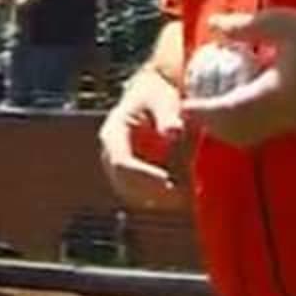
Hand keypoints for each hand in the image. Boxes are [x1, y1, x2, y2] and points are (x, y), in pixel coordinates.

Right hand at [96, 67, 183, 210]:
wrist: (153, 96)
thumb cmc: (159, 96)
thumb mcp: (164, 100)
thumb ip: (168, 115)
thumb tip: (173, 131)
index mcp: (113, 132)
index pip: (121, 162)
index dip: (143, 176)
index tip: (168, 182)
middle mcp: (110, 153)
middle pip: (124, 183)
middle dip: (151, 193)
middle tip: (181, 198)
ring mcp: (117, 167)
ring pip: (130, 193)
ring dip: (155, 200)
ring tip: (185, 198)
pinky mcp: (128, 176)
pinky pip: (139, 194)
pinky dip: (158, 198)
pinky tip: (182, 197)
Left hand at [180, 9, 295, 150]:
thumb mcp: (282, 24)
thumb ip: (245, 28)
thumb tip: (213, 26)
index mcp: (272, 95)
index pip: (227, 112)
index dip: (203, 111)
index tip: (184, 104)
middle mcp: (280, 117)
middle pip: (235, 132)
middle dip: (211, 124)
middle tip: (193, 109)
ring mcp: (293, 123)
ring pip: (251, 136)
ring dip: (228, 128)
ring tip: (213, 111)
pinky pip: (265, 132)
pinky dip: (246, 126)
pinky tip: (244, 107)